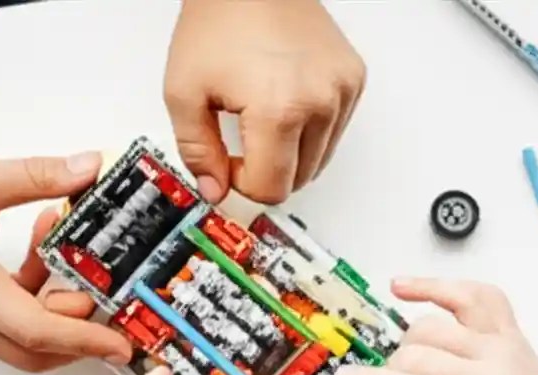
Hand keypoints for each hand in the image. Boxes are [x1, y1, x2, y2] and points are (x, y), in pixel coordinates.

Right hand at [0, 153, 131, 371]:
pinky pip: (0, 320)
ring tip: (65, 252)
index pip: (39, 330)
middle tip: (108, 307)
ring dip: (51, 308)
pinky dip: (28, 297)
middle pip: (33, 352)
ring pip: (18, 338)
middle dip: (77, 338)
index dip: (85, 340)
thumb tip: (85, 169)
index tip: (120, 343)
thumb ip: (37, 176)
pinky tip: (36, 251)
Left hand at [164, 0, 365, 203]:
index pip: (270, 188)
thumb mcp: (184, 92)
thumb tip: (213, 191)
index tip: (227, 165)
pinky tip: (285, 103)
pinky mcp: (353, 79)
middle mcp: (320, 102)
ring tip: (261, 118)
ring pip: (318, 160)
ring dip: (288, 154)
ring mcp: (342, 91)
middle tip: (239, 142)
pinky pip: (334, 131)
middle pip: (297, 180)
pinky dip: (309, 130)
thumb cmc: (220, 20)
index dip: (242, 185)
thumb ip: (196, 151)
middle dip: (265, 171)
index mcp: (280, 110)